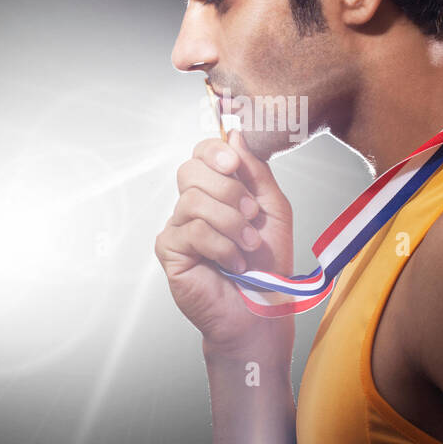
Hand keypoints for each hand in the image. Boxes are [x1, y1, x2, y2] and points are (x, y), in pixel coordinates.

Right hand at [154, 129, 294, 353]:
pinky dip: (221, 246)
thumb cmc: (268, 263)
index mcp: (216, 190)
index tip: (234, 165)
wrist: (262, 310)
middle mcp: (192, 204)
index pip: (201, 153)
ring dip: (230, 223)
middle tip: (251, 216)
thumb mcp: (272, 209)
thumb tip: (235, 133)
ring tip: (247, 246)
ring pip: (192, 200)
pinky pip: (191, 231)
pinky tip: (234, 263)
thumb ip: (256, 171)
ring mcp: (177, 227)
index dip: (214, 151)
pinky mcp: (170, 251)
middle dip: (229, 190)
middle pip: (190, 170)